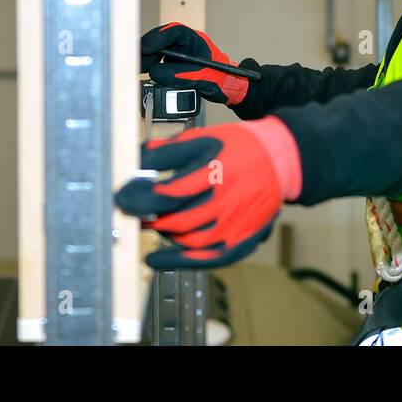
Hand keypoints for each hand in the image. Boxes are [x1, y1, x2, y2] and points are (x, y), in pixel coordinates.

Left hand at [115, 117, 300, 268]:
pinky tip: (157, 258)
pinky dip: (178, 261)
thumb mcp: (200, 139)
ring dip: (163, 234)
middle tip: (133, 210)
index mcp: (213, 173)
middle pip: (173, 220)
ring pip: (186, 241)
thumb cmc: (239, 147)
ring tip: (152, 222)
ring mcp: (233, 226)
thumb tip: (134, 160)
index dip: (138, 198)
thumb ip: (165, 152)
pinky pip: (205, 259)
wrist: (280, 160)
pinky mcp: (240, 241)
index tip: (121, 197)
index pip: (166, 194)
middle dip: (148, 217)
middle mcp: (224, 203)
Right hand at [140, 22, 249, 105]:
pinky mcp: (174, 64)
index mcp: (195, 40)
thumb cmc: (223, 79)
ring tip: (137, 70)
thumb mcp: (204, 77)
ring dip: (146, 60)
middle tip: (135, 64)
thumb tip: (156, 73)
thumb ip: (181, 74)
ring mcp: (179, 53)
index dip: (156, 38)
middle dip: (146, 51)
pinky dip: (150, 67)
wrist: (229, 88)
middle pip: (160, 41)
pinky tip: (144, 74)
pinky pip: (158, 62)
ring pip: (157, 51)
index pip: (173, 32)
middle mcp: (184, 44)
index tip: (144, 48)